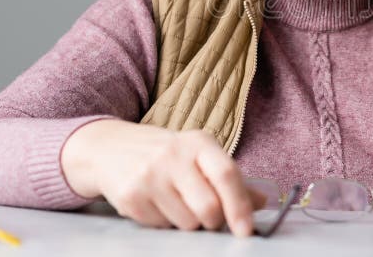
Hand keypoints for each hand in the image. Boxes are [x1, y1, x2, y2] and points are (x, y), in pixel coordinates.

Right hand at [61, 119, 265, 235]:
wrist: (110, 149)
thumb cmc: (167, 156)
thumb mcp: (200, 156)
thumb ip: (231, 179)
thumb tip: (262, 202)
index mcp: (199, 142)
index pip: (227, 175)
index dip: (240, 206)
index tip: (246, 230)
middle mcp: (174, 155)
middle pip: (208, 208)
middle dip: (213, 222)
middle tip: (206, 216)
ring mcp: (149, 175)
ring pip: (186, 223)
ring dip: (187, 223)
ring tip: (175, 202)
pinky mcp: (130, 195)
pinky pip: (160, 227)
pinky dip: (163, 223)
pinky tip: (155, 203)